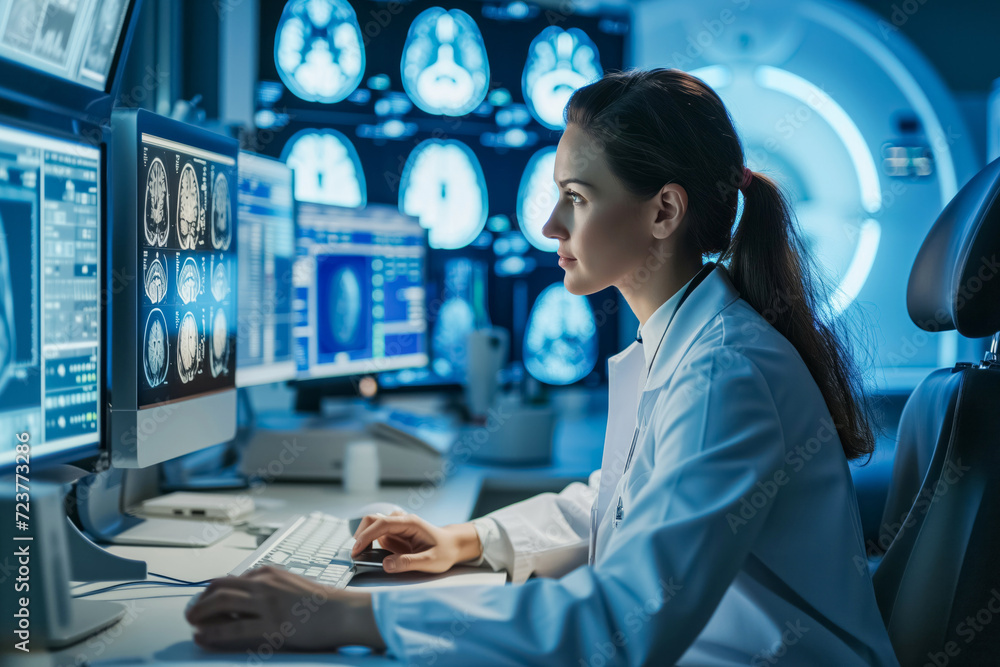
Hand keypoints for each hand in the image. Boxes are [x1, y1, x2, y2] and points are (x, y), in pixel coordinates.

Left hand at [185, 566, 385, 651]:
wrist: (344, 612)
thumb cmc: (323, 602)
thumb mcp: (292, 585)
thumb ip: (270, 588)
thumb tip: (247, 599)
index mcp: (270, 572)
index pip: (231, 579)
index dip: (212, 592)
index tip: (204, 603)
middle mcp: (265, 583)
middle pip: (220, 587)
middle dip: (200, 600)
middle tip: (190, 613)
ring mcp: (267, 604)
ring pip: (222, 603)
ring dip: (200, 613)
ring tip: (192, 623)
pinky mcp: (271, 625)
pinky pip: (233, 628)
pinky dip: (213, 632)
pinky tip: (203, 636)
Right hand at [351, 513, 481, 573]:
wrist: (454, 546)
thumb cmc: (444, 552)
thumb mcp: (429, 561)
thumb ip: (407, 562)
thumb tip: (386, 565)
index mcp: (410, 523)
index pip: (382, 524)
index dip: (366, 536)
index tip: (356, 551)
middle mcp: (402, 521)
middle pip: (373, 519)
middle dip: (361, 534)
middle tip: (356, 554)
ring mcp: (398, 526)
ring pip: (374, 527)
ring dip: (366, 540)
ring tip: (364, 556)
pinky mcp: (396, 533)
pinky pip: (379, 535)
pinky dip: (373, 543)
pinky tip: (377, 554)